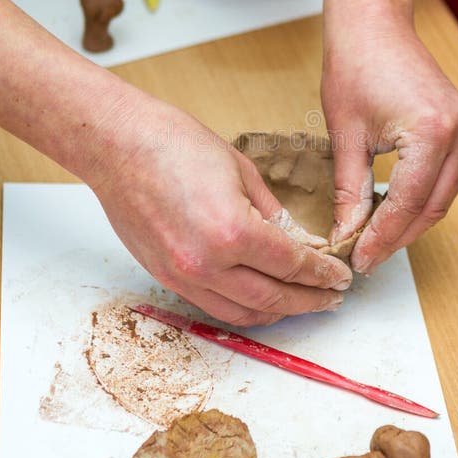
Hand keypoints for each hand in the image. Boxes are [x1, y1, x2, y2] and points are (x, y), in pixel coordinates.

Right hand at [91, 98, 350, 325]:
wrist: (116, 147)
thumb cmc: (175, 145)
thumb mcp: (242, 170)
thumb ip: (273, 214)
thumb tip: (299, 243)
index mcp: (232, 231)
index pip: (292, 265)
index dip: (322, 274)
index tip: (340, 276)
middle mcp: (207, 264)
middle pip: (272, 299)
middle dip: (310, 300)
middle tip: (333, 296)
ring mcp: (182, 276)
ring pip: (243, 313)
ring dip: (279, 312)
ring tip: (302, 301)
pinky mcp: (165, 277)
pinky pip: (213, 307)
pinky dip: (244, 308)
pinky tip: (261, 298)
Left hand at [321, 0, 457, 274]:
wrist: (371, 20)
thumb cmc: (354, 64)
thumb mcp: (345, 134)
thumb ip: (350, 191)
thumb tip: (347, 233)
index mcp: (432, 132)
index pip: (408, 203)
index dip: (382, 237)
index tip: (359, 258)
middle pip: (433, 205)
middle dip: (398, 236)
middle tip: (365, 255)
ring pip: (443, 194)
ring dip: (411, 219)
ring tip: (375, 239)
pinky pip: (445, 174)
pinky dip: (421, 196)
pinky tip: (392, 208)